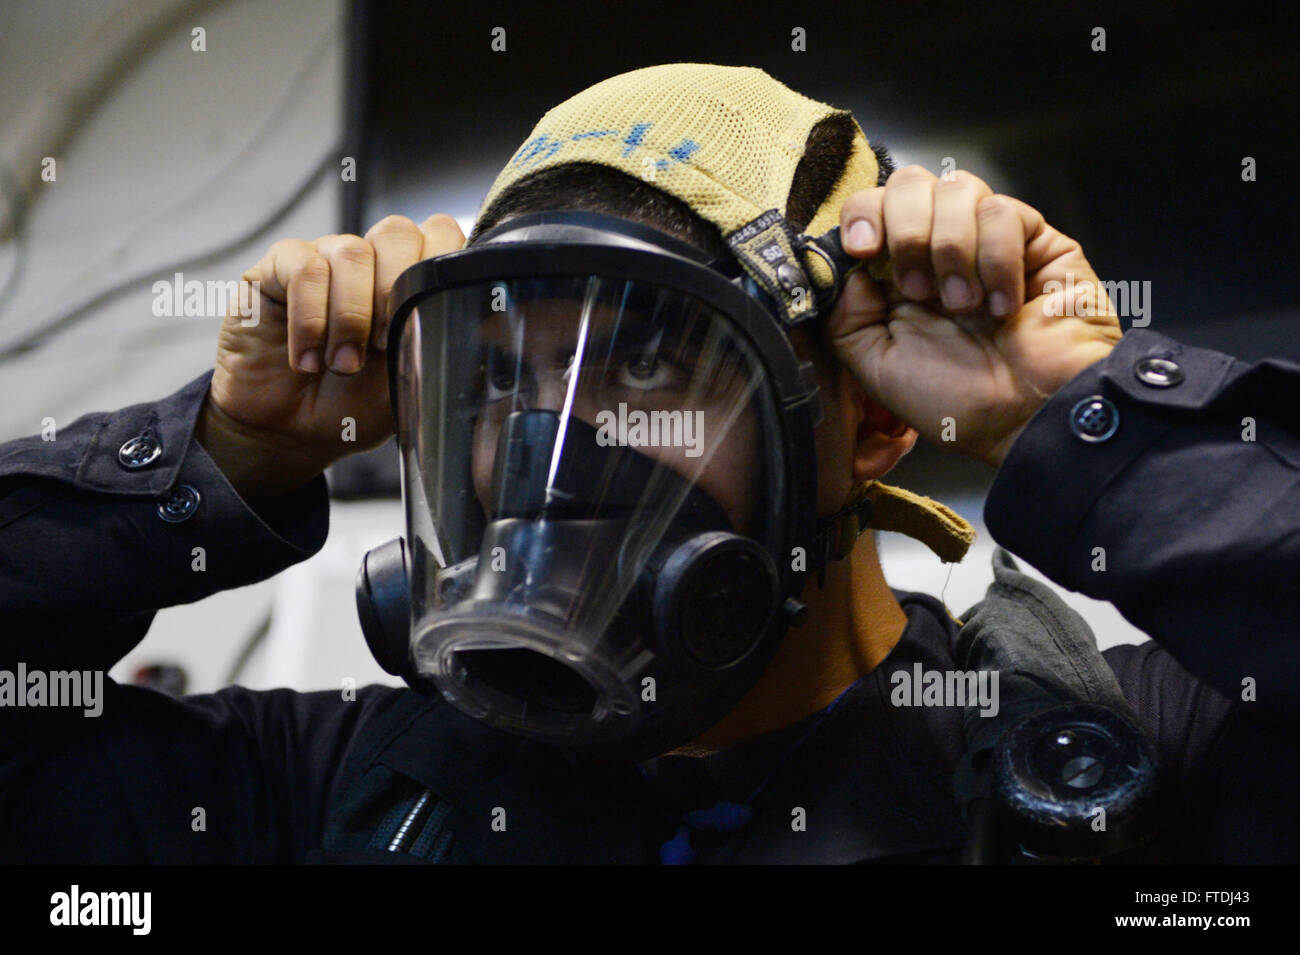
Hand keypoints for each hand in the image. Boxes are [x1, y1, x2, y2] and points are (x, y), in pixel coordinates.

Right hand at [198, 213, 464, 497]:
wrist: (289, 430)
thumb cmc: (351, 404)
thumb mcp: (411, 383)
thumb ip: (443, 348)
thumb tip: (490, 328)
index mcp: (408, 280)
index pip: (441, 234)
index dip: (438, 267)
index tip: (427, 320)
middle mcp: (369, 261)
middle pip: (398, 231)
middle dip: (395, 290)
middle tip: (383, 345)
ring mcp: (323, 258)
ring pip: (351, 251)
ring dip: (350, 316)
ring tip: (340, 364)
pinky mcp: (277, 267)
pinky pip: (303, 267)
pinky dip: (309, 318)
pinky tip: (306, 357)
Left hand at [827, 166, 1121, 467]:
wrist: (1022, 420)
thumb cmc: (956, 401)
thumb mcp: (876, 365)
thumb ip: (845, 314)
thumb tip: (838, 266)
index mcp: (898, 273)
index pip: (872, 206)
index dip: (863, 215)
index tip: (862, 248)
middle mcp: (940, 249)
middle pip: (910, 182)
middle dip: (906, 229)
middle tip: (918, 288)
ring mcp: (988, 240)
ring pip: (956, 188)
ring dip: (951, 248)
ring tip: (963, 304)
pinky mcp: (1036, 239)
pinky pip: (1003, 211)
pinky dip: (996, 258)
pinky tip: (1002, 304)